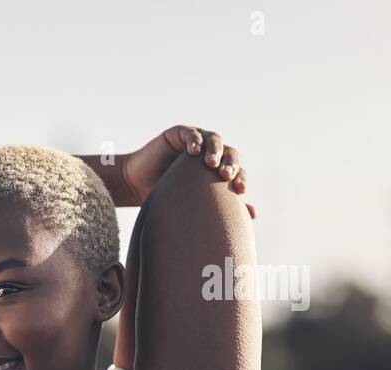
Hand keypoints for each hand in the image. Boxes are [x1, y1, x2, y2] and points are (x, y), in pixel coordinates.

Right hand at [123, 125, 255, 218]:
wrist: (135, 185)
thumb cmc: (164, 197)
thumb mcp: (194, 205)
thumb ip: (221, 207)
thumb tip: (254, 215)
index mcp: (217, 169)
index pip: (235, 170)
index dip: (240, 177)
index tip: (241, 190)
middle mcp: (209, 153)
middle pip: (229, 153)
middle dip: (230, 163)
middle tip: (226, 176)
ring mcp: (196, 141)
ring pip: (214, 140)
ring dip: (215, 150)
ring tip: (211, 163)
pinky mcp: (178, 133)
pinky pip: (191, 133)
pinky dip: (194, 140)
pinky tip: (193, 151)